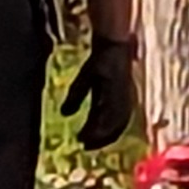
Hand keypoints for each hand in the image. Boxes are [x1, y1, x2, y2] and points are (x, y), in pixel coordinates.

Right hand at [65, 33, 141, 151]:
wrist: (110, 42)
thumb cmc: (99, 60)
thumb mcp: (84, 81)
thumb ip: (76, 97)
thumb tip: (64, 114)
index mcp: (117, 100)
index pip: (113, 125)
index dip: (101, 137)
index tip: (86, 145)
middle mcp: (122, 99)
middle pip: (116, 126)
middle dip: (102, 138)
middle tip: (86, 146)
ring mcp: (124, 93)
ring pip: (116, 120)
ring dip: (103, 132)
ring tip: (88, 140)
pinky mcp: (123, 87)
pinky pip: (117, 107)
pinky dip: (108, 119)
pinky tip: (96, 126)